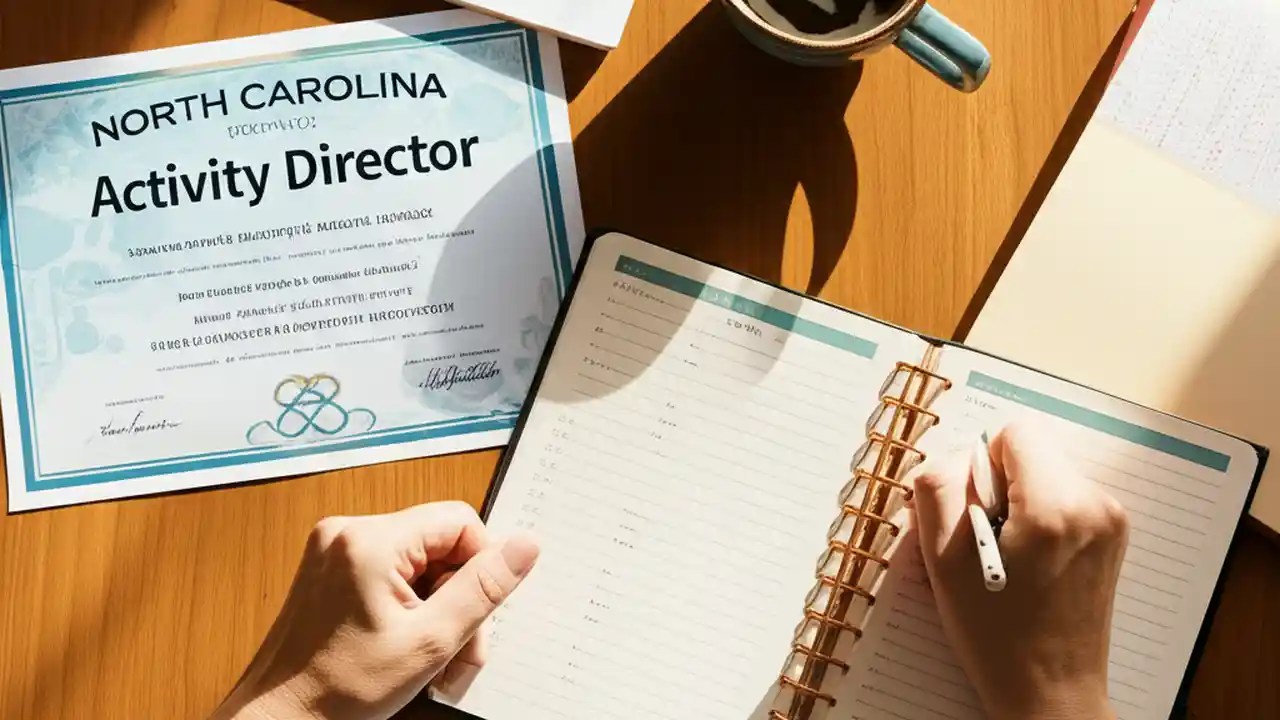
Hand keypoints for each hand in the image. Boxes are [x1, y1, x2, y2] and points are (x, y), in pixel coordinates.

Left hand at [210, 501, 539, 719]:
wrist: (278, 719)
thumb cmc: (337, 689)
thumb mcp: (429, 643)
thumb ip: (482, 589)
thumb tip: (524, 547)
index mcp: (370, 541)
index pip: (458, 521)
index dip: (479, 567)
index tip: (474, 614)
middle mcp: (348, 532)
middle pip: (439, 545)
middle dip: (457, 599)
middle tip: (456, 653)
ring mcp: (336, 549)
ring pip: (419, 563)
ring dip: (436, 610)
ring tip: (432, 660)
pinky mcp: (331, 568)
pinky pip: (392, 572)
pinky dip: (410, 608)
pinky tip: (407, 647)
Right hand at [909, 422, 1128, 719]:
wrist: (1051, 692)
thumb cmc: (995, 634)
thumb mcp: (943, 560)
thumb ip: (938, 488)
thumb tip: (956, 457)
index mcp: (1056, 504)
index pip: (1015, 432)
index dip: (981, 466)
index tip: (976, 514)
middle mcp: (1095, 503)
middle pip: (1031, 453)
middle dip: (999, 487)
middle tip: (986, 543)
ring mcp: (1110, 521)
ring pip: (1045, 475)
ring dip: (1016, 505)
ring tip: (1006, 560)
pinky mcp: (1111, 537)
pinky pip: (1063, 500)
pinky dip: (1037, 521)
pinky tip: (1027, 566)